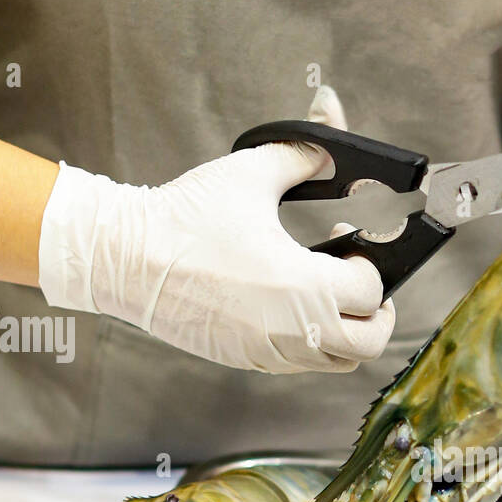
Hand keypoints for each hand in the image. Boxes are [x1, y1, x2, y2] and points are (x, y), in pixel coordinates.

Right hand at [37, 86, 394, 373]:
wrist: (125, 258)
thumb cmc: (183, 218)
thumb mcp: (249, 174)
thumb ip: (301, 155)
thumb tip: (329, 136)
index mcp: (302, 284)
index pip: (370, 291)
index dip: (370, 266)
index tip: (351, 244)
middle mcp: (293, 329)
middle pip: (368, 341)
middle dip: (376, 313)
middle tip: (365, 285)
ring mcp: (270, 351)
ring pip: (338, 361)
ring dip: (348, 333)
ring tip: (334, 300)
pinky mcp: (248, 360)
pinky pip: (301, 365)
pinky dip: (313, 344)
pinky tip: (296, 311)